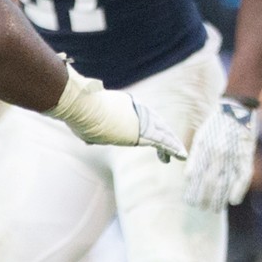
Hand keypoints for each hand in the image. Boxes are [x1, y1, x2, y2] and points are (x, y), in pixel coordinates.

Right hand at [46, 63, 186, 159]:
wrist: (82, 106)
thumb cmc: (79, 111)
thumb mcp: (85, 125)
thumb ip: (92, 132)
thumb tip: (89, 140)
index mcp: (124, 106)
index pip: (140, 119)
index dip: (149, 128)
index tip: (153, 138)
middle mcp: (135, 110)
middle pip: (154, 124)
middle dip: (163, 135)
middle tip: (171, 147)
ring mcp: (140, 120)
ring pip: (161, 133)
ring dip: (171, 144)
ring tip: (180, 153)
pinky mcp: (144, 132)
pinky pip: (164, 141)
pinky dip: (173, 148)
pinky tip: (182, 155)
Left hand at [183, 97, 258, 209]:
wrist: (237, 109)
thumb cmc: (216, 124)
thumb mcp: (201, 136)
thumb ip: (195, 156)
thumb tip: (188, 177)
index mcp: (204, 148)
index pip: (197, 176)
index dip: (194, 191)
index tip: (190, 201)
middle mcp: (218, 153)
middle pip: (210, 182)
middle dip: (204, 198)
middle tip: (201, 207)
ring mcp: (233, 155)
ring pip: (225, 182)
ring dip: (219, 198)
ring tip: (214, 208)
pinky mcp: (246, 156)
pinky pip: (243, 177)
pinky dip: (238, 190)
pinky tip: (233, 201)